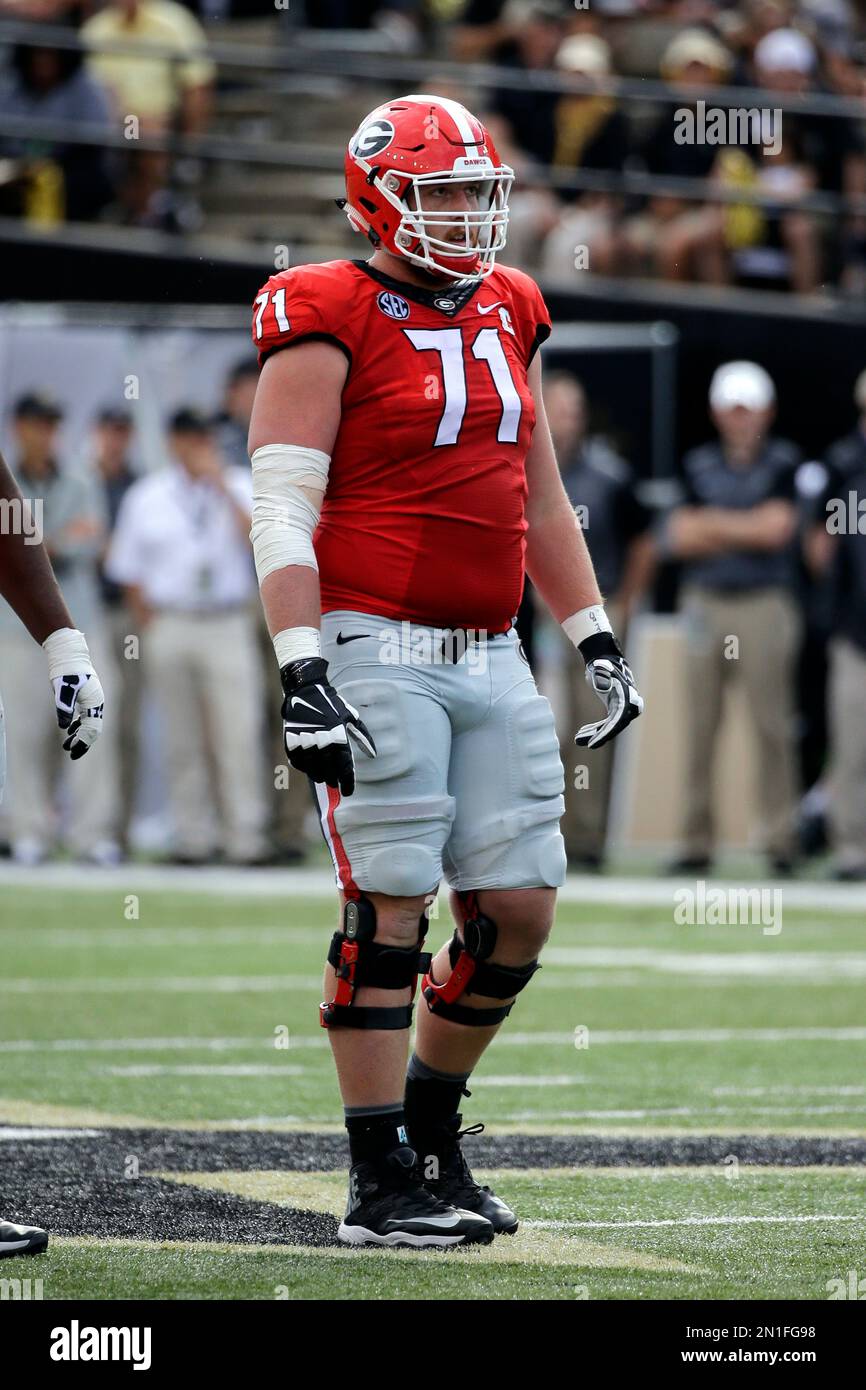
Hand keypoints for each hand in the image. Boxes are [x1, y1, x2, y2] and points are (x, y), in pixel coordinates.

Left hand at [43, 628, 104, 759]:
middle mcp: (97, 703)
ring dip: (79, 736)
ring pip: (89, 724)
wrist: (70, 654)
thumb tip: (64, 727)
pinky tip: (70, 731)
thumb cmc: (67, 671)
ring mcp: (93, 700)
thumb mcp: (63, 690)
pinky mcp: (87, 698)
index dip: (83, 742)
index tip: (73, 752)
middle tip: (71, 754)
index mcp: (95, 703)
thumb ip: (64, 708)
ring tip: (66, 746)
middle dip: (83, 743)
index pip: (92, 729)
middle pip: (93, 729)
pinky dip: (78, 726)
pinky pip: (86, 716)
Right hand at [280, 656, 375, 795]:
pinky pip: (299, 765)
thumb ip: (362, 737)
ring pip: (314, 772)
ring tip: (324, 776)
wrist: (305, 691)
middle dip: (334, 781)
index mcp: (338, 738)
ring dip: (320, 777)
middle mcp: (322, 744)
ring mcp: (305, 745)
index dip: (347, 783)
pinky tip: (310, 766)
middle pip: (329, 774)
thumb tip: (373, 754)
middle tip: (336, 782)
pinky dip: (305, 768)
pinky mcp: (291, 744)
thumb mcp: (351, 718)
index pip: (345, 769)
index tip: (348, 791)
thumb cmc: (331, 704)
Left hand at [574, 634, 643, 750]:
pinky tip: (582, 733)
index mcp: (627, 697)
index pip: (617, 721)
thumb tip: (602, 686)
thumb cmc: (602, 665)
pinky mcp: (616, 709)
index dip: (605, 734)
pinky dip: (595, 729)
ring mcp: (623, 708)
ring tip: (577, 739)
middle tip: (580, 742)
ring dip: (594, 733)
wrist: (604, 660)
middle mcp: (629, 705)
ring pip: (609, 727)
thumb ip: (602, 677)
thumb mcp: (601, 670)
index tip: (592, 743)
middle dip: (598, 736)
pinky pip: (607, 723)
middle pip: (614, 727)